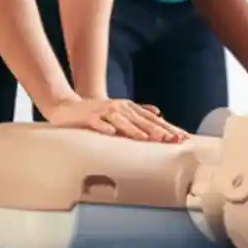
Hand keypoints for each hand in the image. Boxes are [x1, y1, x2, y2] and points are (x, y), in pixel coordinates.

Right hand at [40, 97, 188, 141]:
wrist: (66, 107)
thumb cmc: (96, 113)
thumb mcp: (119, 111)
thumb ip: (138, 112)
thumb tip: (159, 112)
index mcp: (128, 108)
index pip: (151, 118)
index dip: (166, 127)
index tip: (181, 137)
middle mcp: (119, 108)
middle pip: (141, 120)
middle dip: (156, 130)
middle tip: (170, 139)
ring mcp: (104, 112)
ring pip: (122, 121)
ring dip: (134, 130)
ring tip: (146, 139)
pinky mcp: (88, 117)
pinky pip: (97, 123)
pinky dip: (105, 128)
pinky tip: (112, 133)